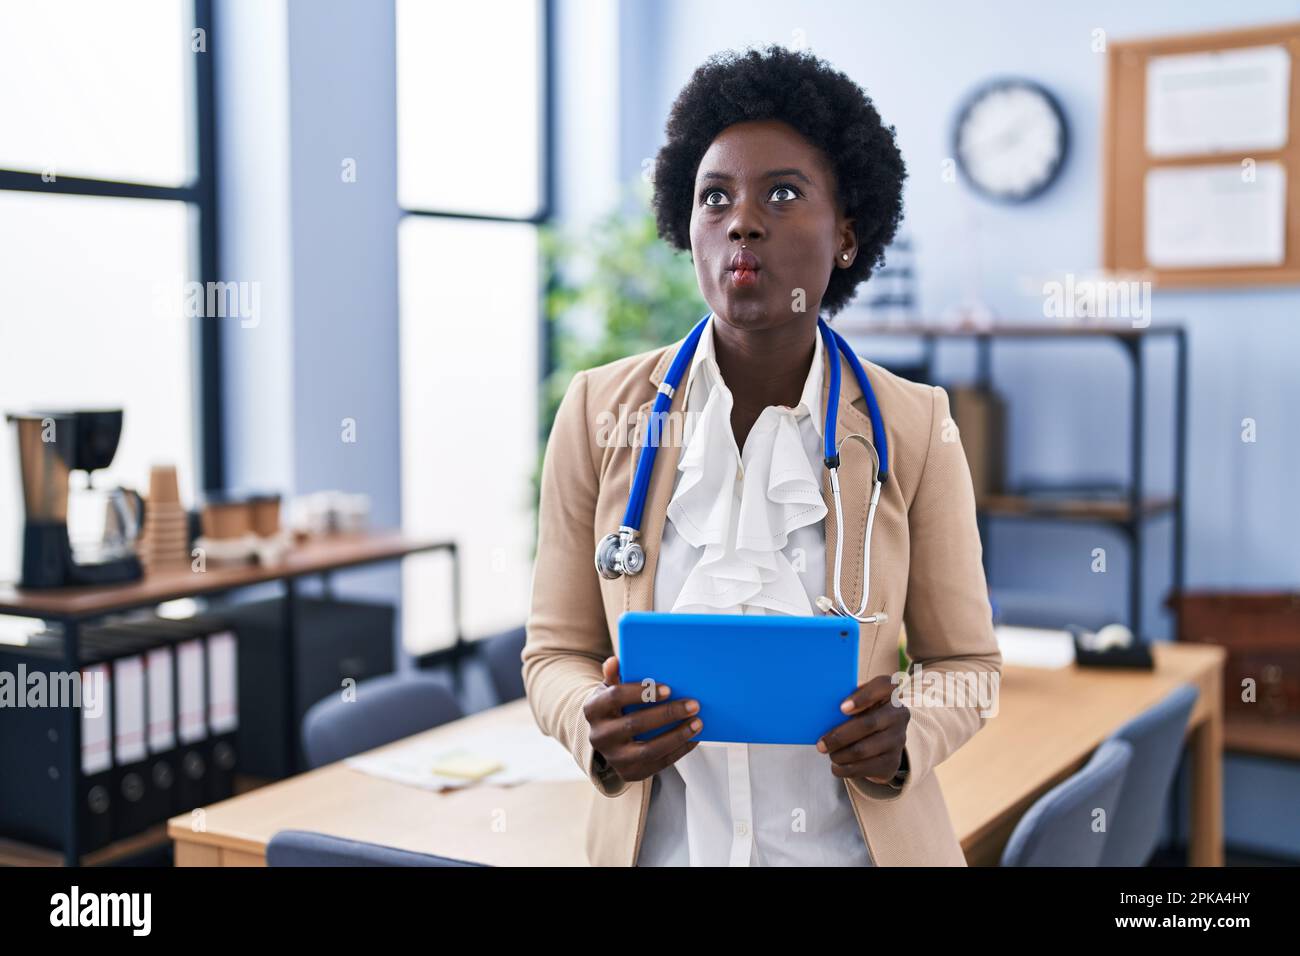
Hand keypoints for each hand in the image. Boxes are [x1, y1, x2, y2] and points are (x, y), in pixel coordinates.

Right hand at [583, 656, 702, 782]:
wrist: (606, 738)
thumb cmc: (613, 707)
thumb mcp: (609, 689)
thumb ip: (613, 675)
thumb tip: (615, 661)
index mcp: (593, 710)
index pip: (615, 697)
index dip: (641, 693)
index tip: (668, 689)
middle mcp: (599, 736)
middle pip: (635, 724)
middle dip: (667, 714)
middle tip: (692, 704)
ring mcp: (614, 758)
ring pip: (649, 749)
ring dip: (677, 735)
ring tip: (697, 723)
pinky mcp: (630, 773)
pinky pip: (658, 764)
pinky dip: (679, 750)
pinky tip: (693, 738)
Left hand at [816, 675, 909, 783]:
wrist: (882, 739)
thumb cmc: (862, 713)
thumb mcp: (858, 701)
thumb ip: (846, 698)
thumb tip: (819, 704)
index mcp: (890, 692)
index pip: (884, 685)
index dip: (863, 696)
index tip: (841, 708)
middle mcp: (899, 714)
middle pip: (869, 724)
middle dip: (840, 736)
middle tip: (820, 744)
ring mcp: (898, 739)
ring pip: (864, 750)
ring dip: (840, 754)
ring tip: (828, 753)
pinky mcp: (893, 762)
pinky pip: (866, 768)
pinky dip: (846, 769)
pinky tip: (837, 766)